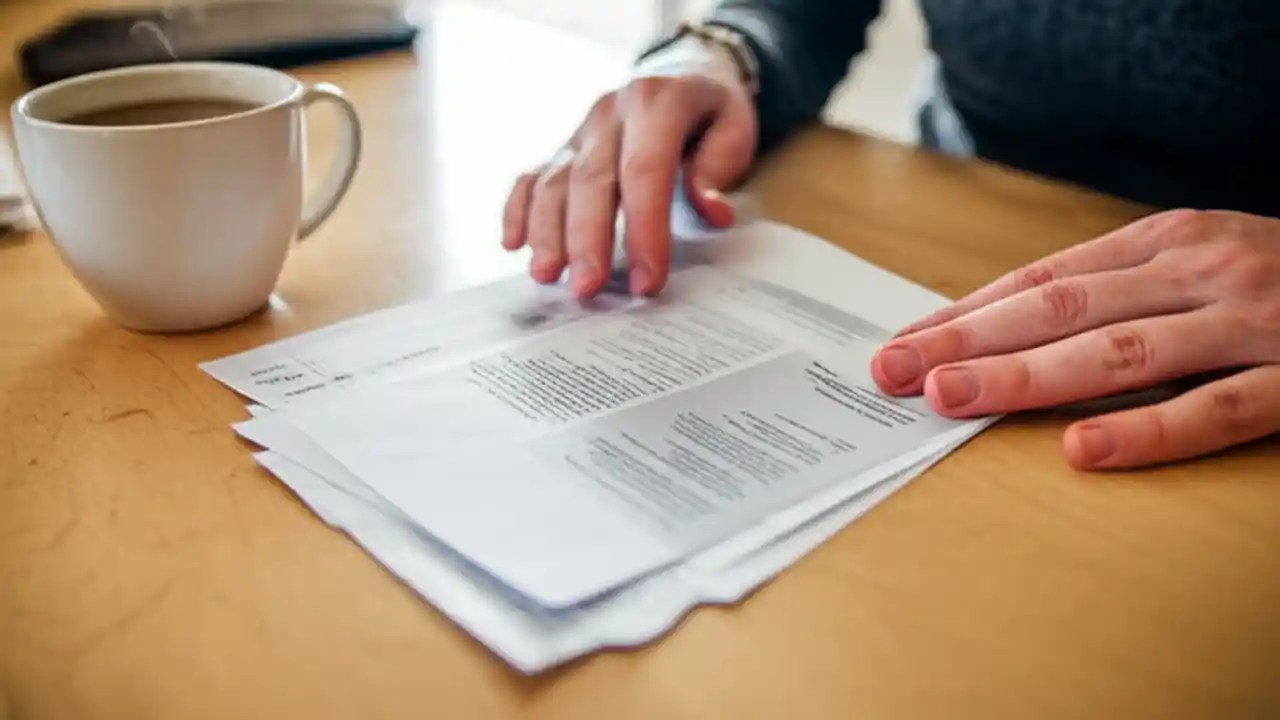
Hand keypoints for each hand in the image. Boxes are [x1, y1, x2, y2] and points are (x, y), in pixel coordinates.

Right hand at [501, 60, 756, 297]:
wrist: (680, 69)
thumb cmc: (709, 112)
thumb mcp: (734, 126)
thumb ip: (720, 166)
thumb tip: (712, 210)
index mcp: (656, 103)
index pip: (645, 170)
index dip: (645, 229)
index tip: (648, 280)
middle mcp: (609, 113)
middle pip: (591, 178)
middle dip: (586, 238)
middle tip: (586, 287)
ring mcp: (579, 131)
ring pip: (554, 180)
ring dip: (547, 232)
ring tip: (546, 276)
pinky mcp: (562, 148)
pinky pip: (532, 176)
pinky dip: (518, 209)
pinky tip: (513, 244)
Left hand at [871, 209, 1279, 470]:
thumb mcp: (1199, 260)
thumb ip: (1119, 287)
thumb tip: (1007, 325)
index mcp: (1169, 240)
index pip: (1042, 278)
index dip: (966, 312)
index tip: (902, 343)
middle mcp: (1201, 270)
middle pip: (1061, 309)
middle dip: (968, 341)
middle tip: (892, 373)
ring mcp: (1254, 324)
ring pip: (1122, 353)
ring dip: (1029, 378)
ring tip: (954, 399)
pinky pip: (1216, 410)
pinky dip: (1147, 433)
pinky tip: (1083, 450)